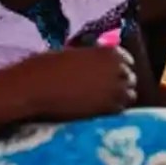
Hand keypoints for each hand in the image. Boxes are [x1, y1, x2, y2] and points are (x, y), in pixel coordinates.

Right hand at [10, 46, 136, 120]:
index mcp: (109, 51)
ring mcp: (115, 88)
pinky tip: (99, 112)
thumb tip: (97, 67)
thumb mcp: (74, 54)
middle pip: (130, 79)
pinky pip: (120, 111)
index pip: (127, 61)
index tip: (111, 76)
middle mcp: (117, 68)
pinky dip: (113, 112)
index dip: (118, 70)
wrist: (34, 87)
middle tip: (107, 92)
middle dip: (121, 84)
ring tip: (103, 104)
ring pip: (129, 96)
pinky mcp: (108, 108)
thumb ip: (92, 59)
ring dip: (119, 99)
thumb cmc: (46, 66)